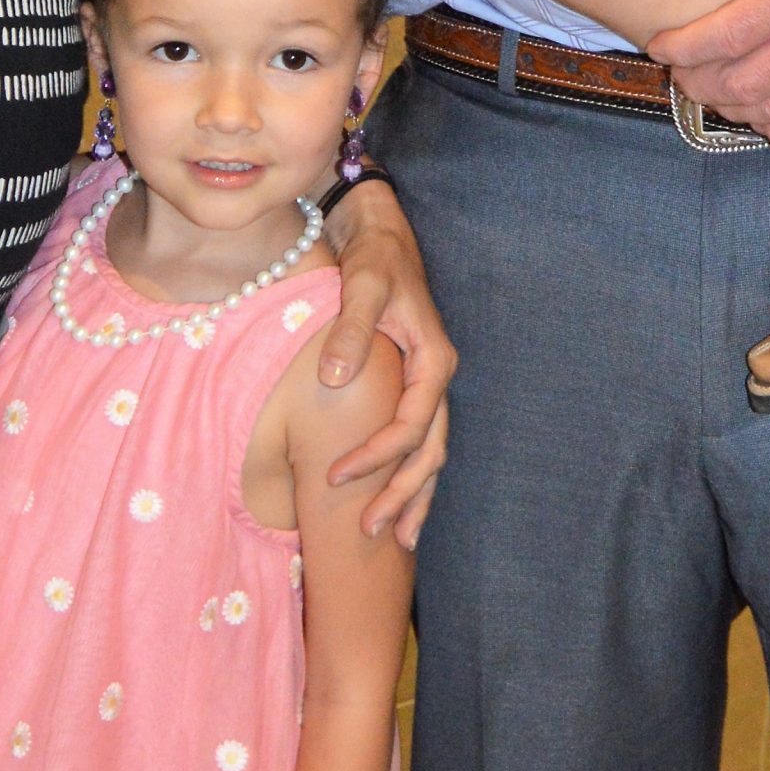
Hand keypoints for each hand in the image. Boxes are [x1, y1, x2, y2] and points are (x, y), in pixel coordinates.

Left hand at [319, 182, 453, 549]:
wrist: (381, 231)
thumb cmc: (375, 257)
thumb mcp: (363, 285)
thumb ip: (350, 331)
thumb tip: (333, 381)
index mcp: (433, 359)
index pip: (411, 426)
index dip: (376, 457)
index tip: (336, 476)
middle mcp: (437, 376)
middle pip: (430, 452)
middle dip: (403, 496)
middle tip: (369, 531)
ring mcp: (428, 382)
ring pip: (431, 453)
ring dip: (414, 495)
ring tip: (396, 538)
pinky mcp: (412, 382)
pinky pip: (418, 438)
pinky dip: (408, 473)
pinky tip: (395, 499)